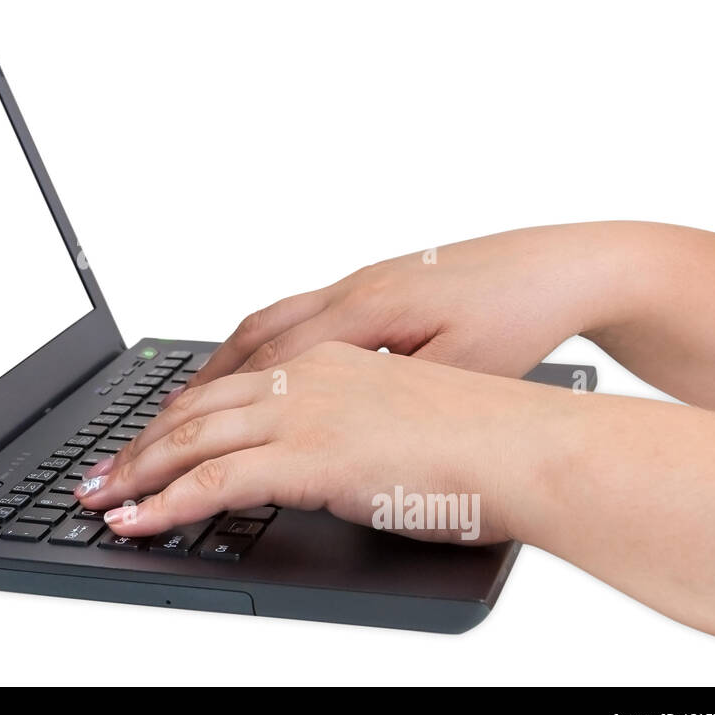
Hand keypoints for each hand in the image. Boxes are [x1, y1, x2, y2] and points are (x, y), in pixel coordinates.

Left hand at [76, 341, 572, 542]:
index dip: (180, 414)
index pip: (233, 383)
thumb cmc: (491, 442)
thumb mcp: (408, 423)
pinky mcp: (311, 455)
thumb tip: (335, 461)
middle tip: (100, 471)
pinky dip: (164, 504)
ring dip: (137, 472)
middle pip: (198, 405)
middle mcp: (311, 375)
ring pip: (193, 438)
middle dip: (139, 443)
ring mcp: (308, 411)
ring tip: (99, 498)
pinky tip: (135, 522)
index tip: (147, 439)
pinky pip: (214, 481)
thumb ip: (357, 433)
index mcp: (333, 361)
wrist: (535, 446)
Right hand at [180, 223, 651, 394]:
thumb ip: (394, 400)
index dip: (213, 413)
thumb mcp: (462, 373)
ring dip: (215, 368)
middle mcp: (349, 290)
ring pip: (262, 325)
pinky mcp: (370, 285)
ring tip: (175, 408)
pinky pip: (289, 314)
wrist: (566, 266)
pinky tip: (244, 368)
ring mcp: (356, 283)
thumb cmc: (522, 319)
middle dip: (192, 395)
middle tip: (148, 437)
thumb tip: (335, 435)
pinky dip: (251, 345)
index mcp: (367, 311)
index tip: (171, 448)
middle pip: (247, 344)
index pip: (266, 367)